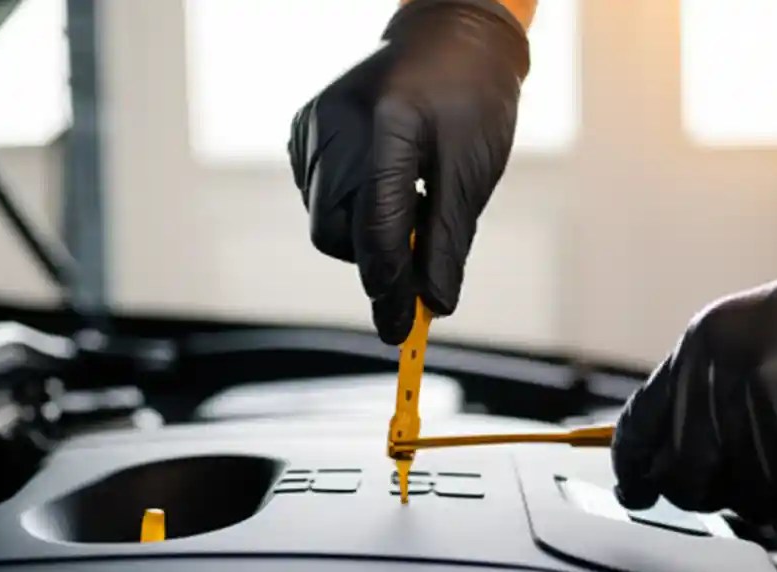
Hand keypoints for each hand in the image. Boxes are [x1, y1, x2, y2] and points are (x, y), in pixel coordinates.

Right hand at [288, 0, 529, 343]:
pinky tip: (385, 181)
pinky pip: (316, 194)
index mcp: (387, 127)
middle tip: (418, 257)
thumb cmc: (472, 97)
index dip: (389, 289)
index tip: (400, 331)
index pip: (376, 229)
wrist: (449, 35)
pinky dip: (349, 206)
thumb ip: (448, 239)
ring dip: (364, 231)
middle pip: (334, 232)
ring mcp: (313, 124)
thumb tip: (434, 304)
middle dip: (373, 259)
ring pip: (324, 218)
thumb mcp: (473, 169)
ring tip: (412, 199)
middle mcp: (337, 124)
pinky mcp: (304, 128)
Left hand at [612, 205, 776, 522]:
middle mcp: (735, 391)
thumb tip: (651, 461)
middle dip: (699, 488)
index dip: (631, 471)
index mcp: (704, 352)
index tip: (634, 489)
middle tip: (723, 477)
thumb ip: (694, 389)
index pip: (640, 432)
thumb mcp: (743, 329)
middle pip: (686, 482)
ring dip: (765, 490)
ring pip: (746, 503)